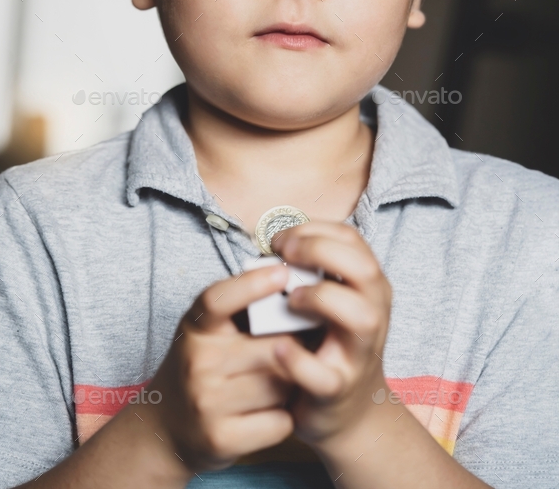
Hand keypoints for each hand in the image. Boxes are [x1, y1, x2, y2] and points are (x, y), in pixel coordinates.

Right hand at [148, 263, 296, 473]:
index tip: (283, 273)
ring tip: (274, 383)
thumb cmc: (200, 368)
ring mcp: (207, 402)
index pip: (219, 300)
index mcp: (195, 328)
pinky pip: (280, 421)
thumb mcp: (208, 331)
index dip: (252, 284)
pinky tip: (267, 412)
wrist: (164, 428)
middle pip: (272, 347)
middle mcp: (197, 362)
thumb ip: (242, 310)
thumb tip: (292, 283)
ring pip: (281, 384)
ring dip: (290, 384)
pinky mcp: (221, 438)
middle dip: (293, 349)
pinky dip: (284, 417)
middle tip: (293, 350)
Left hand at [269, 221, 391, 452]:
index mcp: (369, 286)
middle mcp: (373, 314)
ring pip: (361, 317)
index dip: (315, 229)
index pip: (352, 240)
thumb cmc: (331, 342)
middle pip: (364, 269)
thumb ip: (310, 273)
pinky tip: (277, 347)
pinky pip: (324, 376)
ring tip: (290, 299)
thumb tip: (269, 245)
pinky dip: (297, 360)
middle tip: (285, 255)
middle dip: (320, 251)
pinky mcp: (338, 389)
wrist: (350, 412)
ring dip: (321, 298)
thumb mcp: (330, 301)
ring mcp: (359, 352)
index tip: (281, 238)